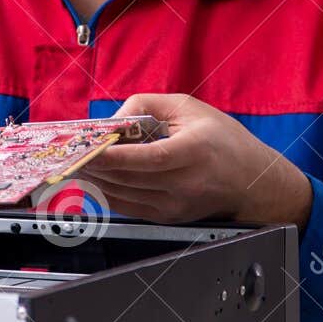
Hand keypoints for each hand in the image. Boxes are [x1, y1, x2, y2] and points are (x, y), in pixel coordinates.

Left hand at [77, 94, 312, 227]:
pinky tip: (94, 179)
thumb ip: (148, 105)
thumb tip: (113, 120)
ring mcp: (176, 204)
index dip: (116, 156)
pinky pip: (129, 206)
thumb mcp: (189, 108)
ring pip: (123, 194)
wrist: (252, 182)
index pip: (149, 158)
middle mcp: (186, 182)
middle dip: (95, 165)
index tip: (90, 149)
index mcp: (195, 151)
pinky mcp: (168, 217)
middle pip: (129, 177)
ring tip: (75, 164)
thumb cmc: (224, 141)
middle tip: (70, 153)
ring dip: (96, 179)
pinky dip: (107, 192)